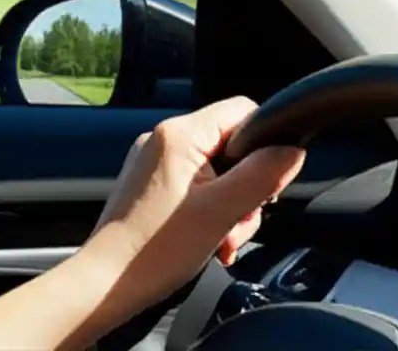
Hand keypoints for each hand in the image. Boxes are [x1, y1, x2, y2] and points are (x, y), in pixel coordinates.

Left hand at [87, 96, 306, 309]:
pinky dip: (211, 213)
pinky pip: (197, 189)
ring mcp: (155, 164)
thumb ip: (264, 175)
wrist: (105, 286)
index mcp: (179, 134)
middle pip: (233, 147)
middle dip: (247, 189)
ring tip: (221, 241)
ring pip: (218, 172)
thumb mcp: (223, 211)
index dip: (266, 146)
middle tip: (238, 225)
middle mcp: (163, 140)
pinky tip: (209, 241)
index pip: (244, 112)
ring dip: (231, 208)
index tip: (266, 188)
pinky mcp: (151, 187)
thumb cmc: (154, 251)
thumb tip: (293, 150)